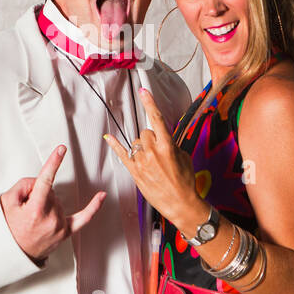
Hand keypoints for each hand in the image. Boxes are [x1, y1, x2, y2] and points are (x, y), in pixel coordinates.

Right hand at [0, 145, 104, 261]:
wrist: (13, 254)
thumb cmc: (9, 229)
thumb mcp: (6, 202)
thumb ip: (23, 185)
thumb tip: (39, 181)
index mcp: (35, 210)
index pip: (45, 180)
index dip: (53, 163)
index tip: (61, 149)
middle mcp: (50, 219)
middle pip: (50, 192)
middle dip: (38, 195)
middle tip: (25, 209)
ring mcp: (60, 226)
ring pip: (58, 201)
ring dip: (48, 204)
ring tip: (33, 219)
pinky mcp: (66, 233)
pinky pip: (84, 218)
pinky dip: (93, 207)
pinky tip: (101, 196)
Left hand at [103, 88, 200, 231]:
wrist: (180, 203)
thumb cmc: (185, 182)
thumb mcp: (183, 158)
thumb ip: (171, 144)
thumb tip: (163, 138)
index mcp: (168, 146)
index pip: (156, 119)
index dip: (150, 103)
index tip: (144, 90)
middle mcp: (153, 152)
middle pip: (145, 132)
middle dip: (151, 138)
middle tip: (159, 152)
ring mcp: (142, 162)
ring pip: (136, 143)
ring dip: (143, 148)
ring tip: (152, 162)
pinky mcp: (135, 172)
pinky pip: (122, 154)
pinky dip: (115, 145)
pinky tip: (108, 138)